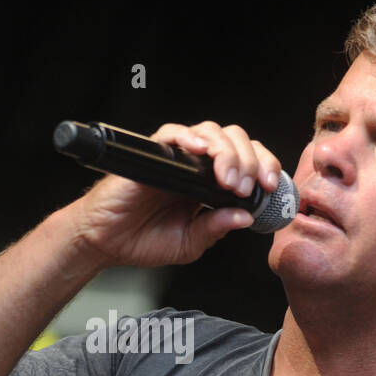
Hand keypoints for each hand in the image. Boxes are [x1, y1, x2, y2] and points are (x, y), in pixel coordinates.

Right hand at [63, 120, 282, 267]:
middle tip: (246, 187)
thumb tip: (245, 216)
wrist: (105, 242)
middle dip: (251, 161)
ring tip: (228, 180)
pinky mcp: (153, 153)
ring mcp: (176, 157)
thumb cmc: (141, 240)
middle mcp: (196, 166)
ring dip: (228, 153)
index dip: (264, 168)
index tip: (270, 188)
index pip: (247, 162)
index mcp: (210, 184)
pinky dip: (190, 137)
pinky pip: (174, 133)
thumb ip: (215, 228)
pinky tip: (201, 151)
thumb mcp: (189, 243)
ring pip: (212, 132)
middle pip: (235, 141)